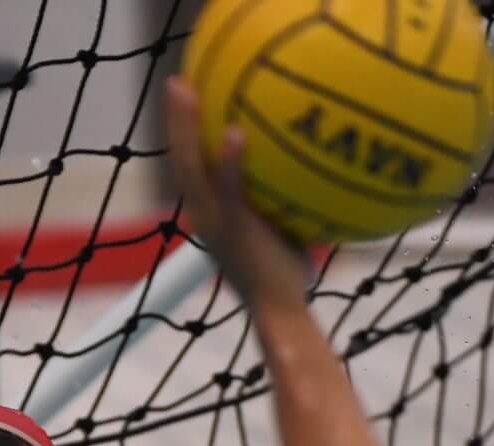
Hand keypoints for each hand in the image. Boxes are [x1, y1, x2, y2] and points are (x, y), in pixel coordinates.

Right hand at [164, 77, 312, 313]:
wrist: (280, 314)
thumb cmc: (287, 277)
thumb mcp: (283, 229)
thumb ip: (285, 199)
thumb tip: (317, 164)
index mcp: (211, 214)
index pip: (192, 168)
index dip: (186, 134)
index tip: (189, 99)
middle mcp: (205, 215)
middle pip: (182, 160)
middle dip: (176, 121)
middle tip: (177, 83)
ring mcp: (216, 224)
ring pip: (190, 168)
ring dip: (186, 129)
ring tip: (186, 91)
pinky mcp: (235, 232)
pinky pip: (229, 191)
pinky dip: (230, 164)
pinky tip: (237, 134)